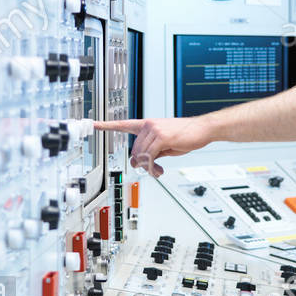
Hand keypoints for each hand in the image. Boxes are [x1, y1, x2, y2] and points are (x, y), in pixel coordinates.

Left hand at [92, 117, 210, 176]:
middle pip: (133, 149)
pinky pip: (149, 157)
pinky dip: (152, 167)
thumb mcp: (165, 145)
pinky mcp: (162, 137)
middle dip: (140, 163)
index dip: (106, 125)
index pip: (123, 124)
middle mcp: (148, 125)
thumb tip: (137, 163)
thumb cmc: (186, 135)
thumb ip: (150, 151)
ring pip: (140, 155)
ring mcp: (154, 130)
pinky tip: (159, 169)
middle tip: (151, 170)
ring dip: (148, 168)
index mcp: (148, 124)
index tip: (93, 124)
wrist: (202, 129)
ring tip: (157, 171)